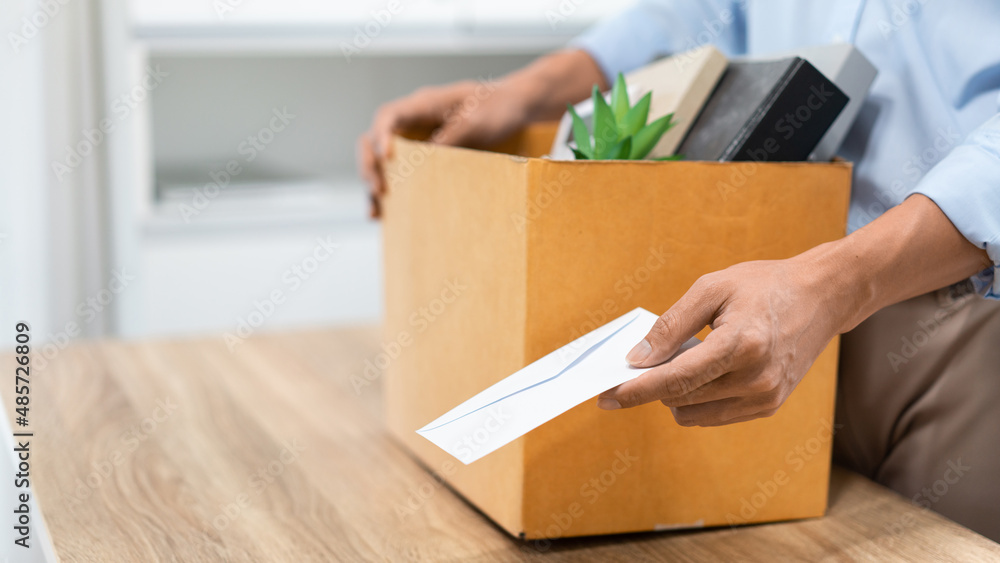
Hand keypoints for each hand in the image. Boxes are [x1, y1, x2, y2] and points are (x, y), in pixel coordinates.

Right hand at [357, 79, 531, 217]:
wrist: (515, 107)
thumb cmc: (498, 106)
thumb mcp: (478, 120)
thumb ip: (452, 137)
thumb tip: (426, 159)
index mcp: (423, 104)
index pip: (389, 115)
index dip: (381, 135)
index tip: (386, 157)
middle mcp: (412, 121)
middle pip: (374, 139)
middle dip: (371, 165)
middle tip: (379, 190)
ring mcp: (415, 139)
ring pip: (381, 160)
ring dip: (374, 183)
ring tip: (375, 212)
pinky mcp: (423, 156)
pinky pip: (399, 173)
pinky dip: (391, 192)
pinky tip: (384, 214)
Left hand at [597, 258, 842, 426]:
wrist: (821, 298)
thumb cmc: (763, 286)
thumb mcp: (712, 288)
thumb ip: (671, 325)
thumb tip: (637, 358)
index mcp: (742, 344)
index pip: (676, 379)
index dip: (636, 390)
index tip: (606, 397)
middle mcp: (755, 378)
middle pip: (680, 398)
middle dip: (654, 383)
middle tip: (649, 358)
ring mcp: (764, 398)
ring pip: (692, 414)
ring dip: (675, 394)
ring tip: (688, 358)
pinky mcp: (768, 407)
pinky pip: (713, 416)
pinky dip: (697, 399)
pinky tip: (705, 372)